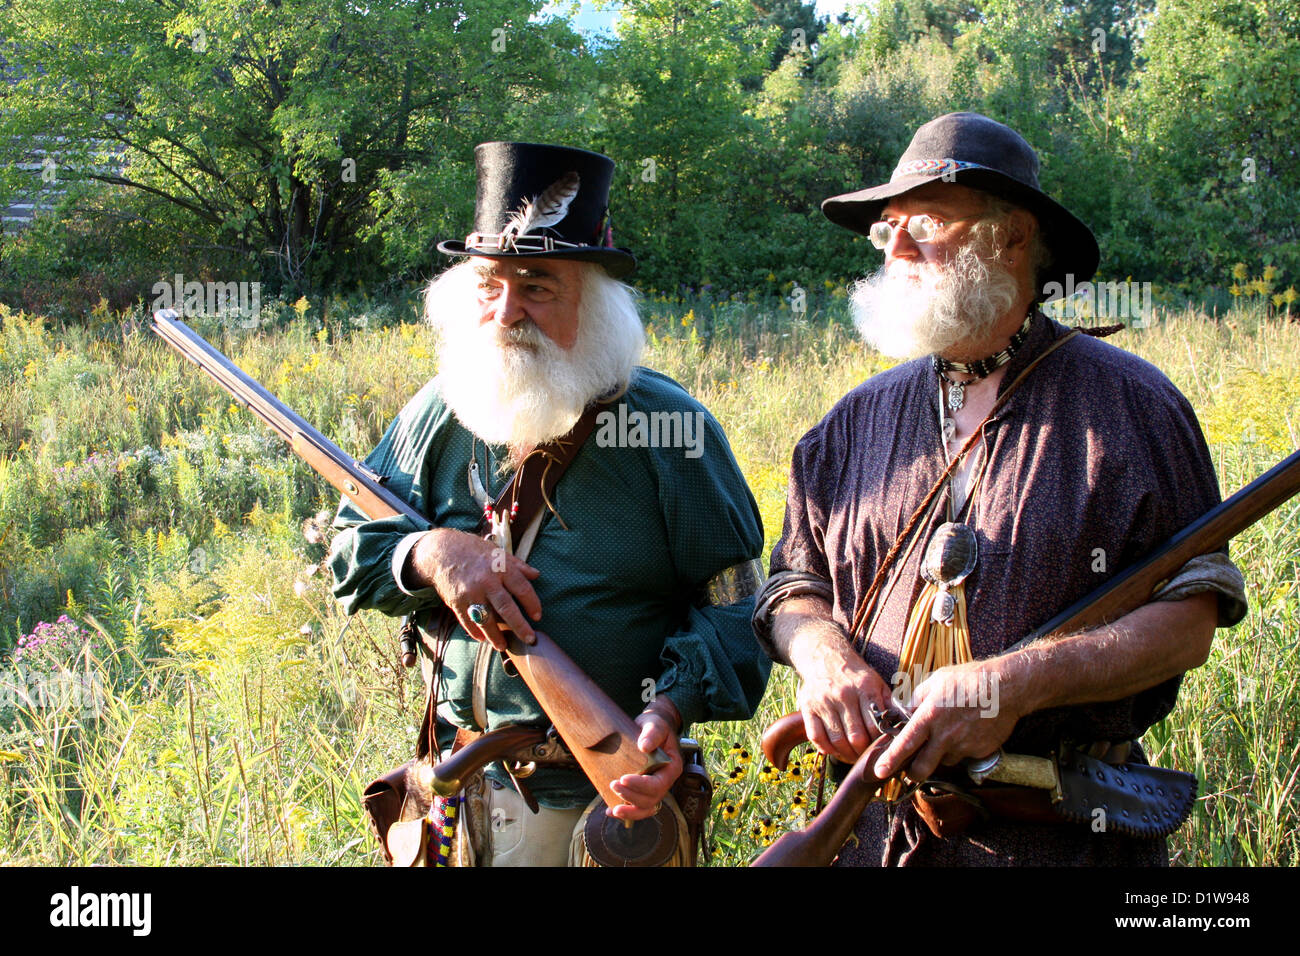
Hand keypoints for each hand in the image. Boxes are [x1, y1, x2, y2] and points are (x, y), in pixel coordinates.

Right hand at [407, 528, 541, 650]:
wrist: (442, 551)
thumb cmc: (473, 550)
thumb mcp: (498, 553)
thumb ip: (518, 565)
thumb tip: (536, 575)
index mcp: (500, 568)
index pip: (522, 588)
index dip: (532, 603)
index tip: (538, 616)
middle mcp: (486, 581)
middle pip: (506, 607)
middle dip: (519, 626)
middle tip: (530, 639)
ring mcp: (470, 592)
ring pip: (486, 619)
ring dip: (496, 635)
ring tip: (503, 647)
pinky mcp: (456, 601)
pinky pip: (467, 621)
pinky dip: (475, 631)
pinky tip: (482, 639)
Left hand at [607, 700, 683, 822]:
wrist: (652, 728)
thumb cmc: (656, 726)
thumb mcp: (656, 725)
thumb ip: (652, 734)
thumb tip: (644, 747)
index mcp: (672, 768)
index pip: (658, 785)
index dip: (641, 786)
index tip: (624, 778)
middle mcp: (664, 781)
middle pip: (651, 800)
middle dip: (631, 797)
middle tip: (613, 785)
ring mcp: (654, 787)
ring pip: (645, 808)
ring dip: (630, 811)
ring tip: (614, 809)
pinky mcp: (643, 789)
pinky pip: (637, 806)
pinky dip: (626, 812)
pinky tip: (610, 811)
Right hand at [793, 636, 895, 763]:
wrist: (825, 657)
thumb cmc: (856, 675)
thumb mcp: (877, 683)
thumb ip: (890, 704)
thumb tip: (905, 725)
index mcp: (865, 688)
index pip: (875, 726)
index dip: (879, 743)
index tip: (881, 749)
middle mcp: (843, 695)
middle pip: (856, 737)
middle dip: (863, 753)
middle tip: (867, 758)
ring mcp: (823, 702)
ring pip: (837, 740)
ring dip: (846, 755)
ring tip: (853, 757)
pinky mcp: (807, 707)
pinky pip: (816, 736)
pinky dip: (826, 749)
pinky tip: (835, 750)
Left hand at [873, 659, 1020, 781]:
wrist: (1006, 688)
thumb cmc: (969, 679)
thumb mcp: (936, 681)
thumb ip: (917, 698)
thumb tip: (905, 710)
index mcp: (929, 716)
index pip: (905, 744)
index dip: (890, 760)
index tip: (879, 772)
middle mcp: (945, 736)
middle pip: (922, 768)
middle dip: (913, 772)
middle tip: (911, 768)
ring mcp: (964, 746)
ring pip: (945, 760)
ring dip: (942, 753)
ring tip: (951, 731)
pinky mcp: (980, 752)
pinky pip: (965, 756)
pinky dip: (962, 748)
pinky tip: (969, 731)